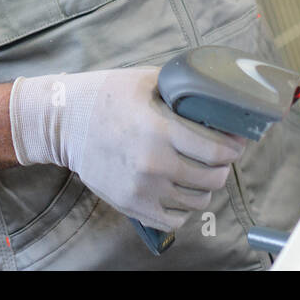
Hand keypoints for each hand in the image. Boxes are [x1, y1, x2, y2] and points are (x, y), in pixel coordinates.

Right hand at [9, 67, 246, 231]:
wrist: (64, 123)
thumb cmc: (105, 97)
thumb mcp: (145, 80)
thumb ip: (180, 88)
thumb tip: (213, 95)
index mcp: (160, 129)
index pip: (217, 150)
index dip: (234, 147)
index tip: (236, 143)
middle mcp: (154, 163)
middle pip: (213, 178)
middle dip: (222, 167)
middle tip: (219, 157)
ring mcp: (142, 189)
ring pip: (198, 201)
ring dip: (205, 187)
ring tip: (199, 173)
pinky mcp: (131, 205)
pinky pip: (175, 220)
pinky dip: (183, 208)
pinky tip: (179, 191)